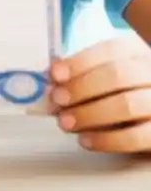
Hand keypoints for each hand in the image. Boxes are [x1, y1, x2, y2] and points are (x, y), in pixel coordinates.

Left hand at [52, 36, 150, 152]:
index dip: (80, 62)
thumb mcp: (103, 77)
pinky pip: (137, 137)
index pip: (110, 50)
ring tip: (65, 122)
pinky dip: (107, 140)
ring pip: (127, 105)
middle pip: (118, 75)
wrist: (147, 119)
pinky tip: (86, 140)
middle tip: (56, 101)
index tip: (55, 75)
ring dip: (89, 114)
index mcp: (138, 53)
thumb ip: (81, 75)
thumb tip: (49, 80)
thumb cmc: (121, 94)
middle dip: (80, 88)